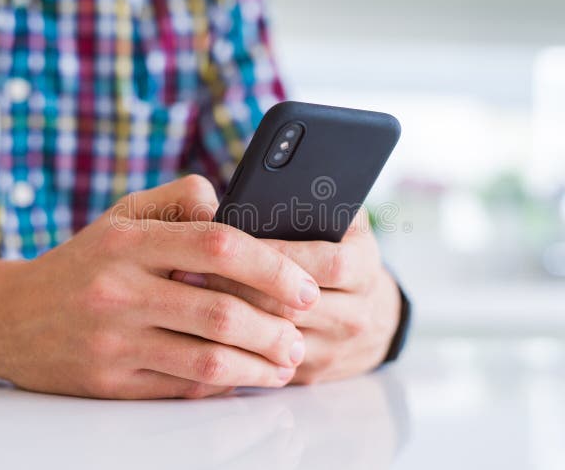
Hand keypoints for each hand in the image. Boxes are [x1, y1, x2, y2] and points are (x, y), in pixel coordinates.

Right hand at [0, 175, 319, 398]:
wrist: (10, 318)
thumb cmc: (84, 262)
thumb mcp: (122, 216)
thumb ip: (180, 199)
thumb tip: (235, 206)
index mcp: (128, 242)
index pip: (218, 245)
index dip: (272, 267)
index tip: (305, 287)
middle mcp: (120, 291)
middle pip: (221, 312)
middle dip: (276, 329)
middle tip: (301, 335)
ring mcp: (113, 342)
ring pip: (207, 360)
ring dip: (258, 366)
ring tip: (285, 363)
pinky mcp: (109, 384)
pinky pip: (181, 388)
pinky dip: (221, 385)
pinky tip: (242, 377)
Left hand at [172, 209, 399, 383]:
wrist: (375, 316)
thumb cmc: (343, 255)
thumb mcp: (342, 225)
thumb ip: (314, 207)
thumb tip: (264, 192)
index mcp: (363, 267)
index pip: (324, 263)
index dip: (276, 257)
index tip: (231, 246)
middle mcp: (357, 312)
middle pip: (292, 306)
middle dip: (239, 289)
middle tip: (191, 273)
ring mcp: (336, 348)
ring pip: (277, 339)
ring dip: (231, 320)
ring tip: (188, 298)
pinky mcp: (312, 374)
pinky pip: (269, 366)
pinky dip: (234, 349)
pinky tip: (202, 332)